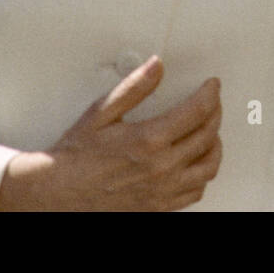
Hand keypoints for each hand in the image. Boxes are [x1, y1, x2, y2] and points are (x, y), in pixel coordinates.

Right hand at [0, 56, 222, 210]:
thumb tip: (157, 66)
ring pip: (208, 167)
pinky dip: (202, 174)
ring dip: (214, 145)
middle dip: (215, 113)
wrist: (58, 192)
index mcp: (149, 139)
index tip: (212, 85)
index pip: (198, 111)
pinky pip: (195, 192)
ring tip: (209, 131)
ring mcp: (162, 190)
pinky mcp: (159, 207)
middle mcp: (161, 167)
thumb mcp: (102, 111)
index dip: (210, 93)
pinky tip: (195, 162)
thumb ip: (134, 87)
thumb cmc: (77, 153)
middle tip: (212, 102)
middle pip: (208, 136)